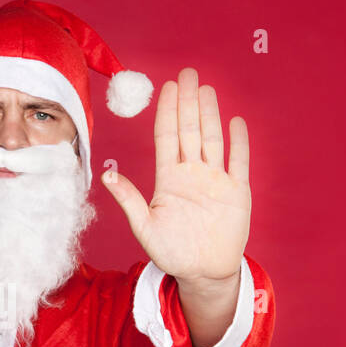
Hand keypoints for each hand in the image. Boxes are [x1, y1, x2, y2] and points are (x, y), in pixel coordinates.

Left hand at [103, 67, 250, 286]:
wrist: (202, 273)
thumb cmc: (172, 253)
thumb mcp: (144, 228)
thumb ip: (129, 201)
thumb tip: (107, 176)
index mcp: (168, 179)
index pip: (167, 137)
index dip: (167, 111)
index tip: (166, 87)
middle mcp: (192, 174)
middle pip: (189, 130)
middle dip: (188, 102)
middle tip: (187, 73)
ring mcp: (215, 181)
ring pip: (212, 140)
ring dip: (210, 114)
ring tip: (206, 89)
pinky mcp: (237, 192)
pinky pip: (238, 162)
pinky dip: (238, 143)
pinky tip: (235, 122)